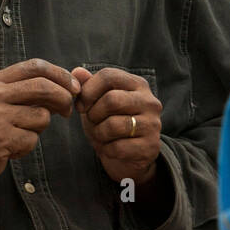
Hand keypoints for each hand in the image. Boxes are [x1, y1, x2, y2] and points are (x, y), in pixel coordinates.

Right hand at [0, 58, 79, 189]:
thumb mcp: (1, 101)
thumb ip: (29, 89)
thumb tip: (70, 84)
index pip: (35, 66)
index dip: (60, 74)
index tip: (74, 87)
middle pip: (43, 87)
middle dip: (63, 98)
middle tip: (68, 110)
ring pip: (42, 116)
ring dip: (40, 128)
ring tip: (22, 133)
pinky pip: (32, 139)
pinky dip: (28, 145)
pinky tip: (12, 147)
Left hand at [70, 66, 162, 189]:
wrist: (129, 157)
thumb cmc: (111, 123)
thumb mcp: (97, 103)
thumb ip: (88, 86)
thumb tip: (77, 72)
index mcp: (138, 84)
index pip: (109, 76)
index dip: (88, 90)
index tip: (81, 105)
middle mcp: (149, 101)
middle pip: (111, 99)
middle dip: (93, 114)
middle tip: (92, 122)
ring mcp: (152, 124)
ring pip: (113, 125)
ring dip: (98, 133)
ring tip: (100, 135)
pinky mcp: (150, 147)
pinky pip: (118, 147)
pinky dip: (106, 150)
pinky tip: (109, 148)